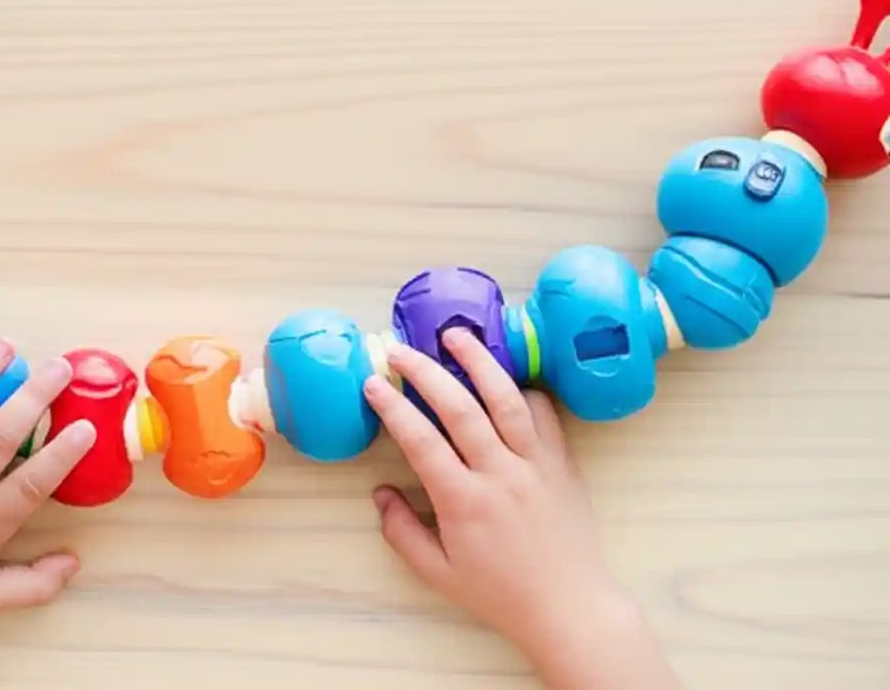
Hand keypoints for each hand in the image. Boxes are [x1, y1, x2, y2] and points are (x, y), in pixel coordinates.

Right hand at [363, 328, 679, 688]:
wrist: (569, 607)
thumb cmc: (499, 594)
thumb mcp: (438, 573)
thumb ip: (402, 532)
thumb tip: (380, 493)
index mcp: (463, 501)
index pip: (420, 439)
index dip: (392, 407)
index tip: (373, 383)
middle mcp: (499, 474)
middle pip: (459, 406)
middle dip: (425, 371)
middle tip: (400, 349)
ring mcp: (535, 464)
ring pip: (506, 399)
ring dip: (478, 362)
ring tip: (455, 335)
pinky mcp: (562, 463)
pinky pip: (544, 415)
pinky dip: (523, 392)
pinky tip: (506, 380)